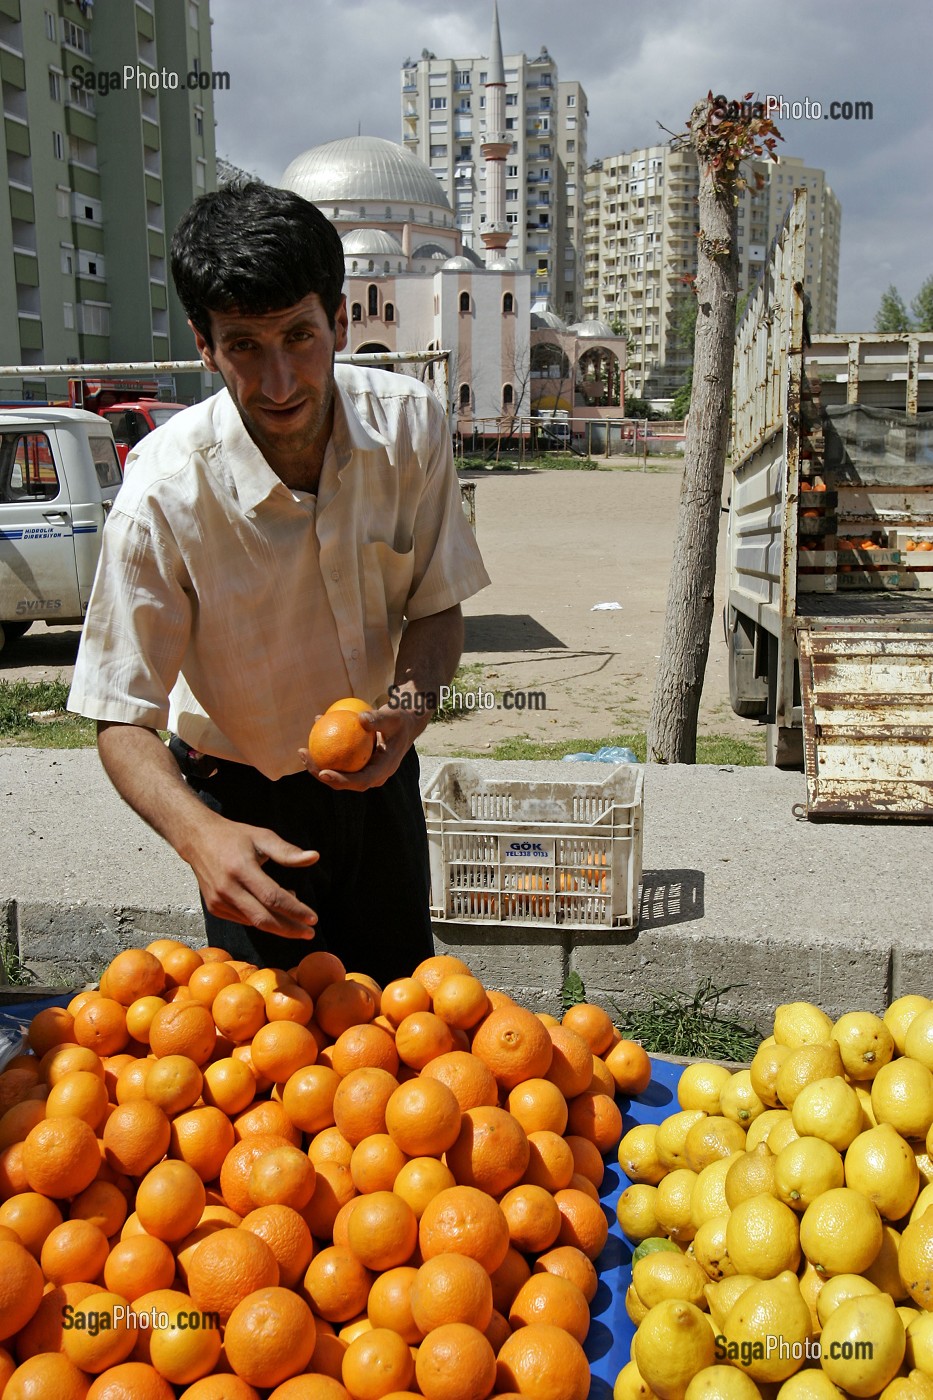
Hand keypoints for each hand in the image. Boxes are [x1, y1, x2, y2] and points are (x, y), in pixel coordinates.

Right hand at [186, 815, 318, 937]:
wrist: (197, 840)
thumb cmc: (234, 837)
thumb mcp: (262, 837)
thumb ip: (287, 852)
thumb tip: (314, 857)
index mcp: (241, 869)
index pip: (273, 897)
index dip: (294, 910)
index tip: (313, 919)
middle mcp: (227, 888)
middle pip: (263, 918)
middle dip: (289, 929)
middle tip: (309, 933)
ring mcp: (218, 901)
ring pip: (254, 922)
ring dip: (277, 924)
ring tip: (295, 916)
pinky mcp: (215, 908)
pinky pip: (244, 920)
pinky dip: (262, 919)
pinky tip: (274, 910)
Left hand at [299, 706, 423, 792]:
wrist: (404, 722)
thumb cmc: (400, 719)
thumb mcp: (393, 717)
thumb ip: (379, 719)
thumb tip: (361, 719)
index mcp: (382, 770)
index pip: (360, 782)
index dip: (340, 781)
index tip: (323, 772)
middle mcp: (372, 775)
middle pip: (343, 782)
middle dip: (320, 774)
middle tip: (305, 756)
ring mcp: (364, 770)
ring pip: (338, 773)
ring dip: (317, 765)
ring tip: (302, 751)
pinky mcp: (357, 763)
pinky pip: (338, 760)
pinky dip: (325, 751)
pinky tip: (312, 735)